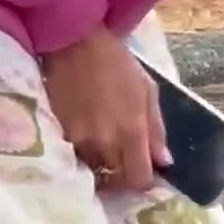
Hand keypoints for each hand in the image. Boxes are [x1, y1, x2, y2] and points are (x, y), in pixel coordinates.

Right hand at [42, 29, 169, 195]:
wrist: (74, 43)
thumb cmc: (116, 63)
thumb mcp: (147, 91)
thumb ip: (156, 130)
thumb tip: (164, 163)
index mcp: (131, 131)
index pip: (139, 179)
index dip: (144, 180)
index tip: (144, 171)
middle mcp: (105, 142)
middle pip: (116, 179)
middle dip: (123, 173)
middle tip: (124, 158)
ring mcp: (79, 140)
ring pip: (94, 170)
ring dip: (102, 164)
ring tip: (105, 145)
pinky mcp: (59, 134)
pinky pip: (75, 156)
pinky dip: (83, 152)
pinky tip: (87, 135)